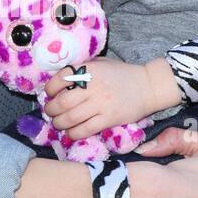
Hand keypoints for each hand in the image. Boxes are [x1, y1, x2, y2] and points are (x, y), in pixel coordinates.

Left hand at [43, 58, 157, 137]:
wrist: (148, 86)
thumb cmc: (122, 74)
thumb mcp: (101, 63)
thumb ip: (83, 68)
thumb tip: (60, 78)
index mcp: (89, 70)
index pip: (60, 79)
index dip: (50, 89)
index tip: (49, 94)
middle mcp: (93, 86)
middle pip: (62, 102)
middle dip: (51, 110)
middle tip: (51, 112)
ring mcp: (101, 104)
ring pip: (71, 118)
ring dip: (60, 123)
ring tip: (59, 123)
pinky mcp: (109, 119)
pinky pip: (85, 129)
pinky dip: (74, 133)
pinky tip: (71, 133)